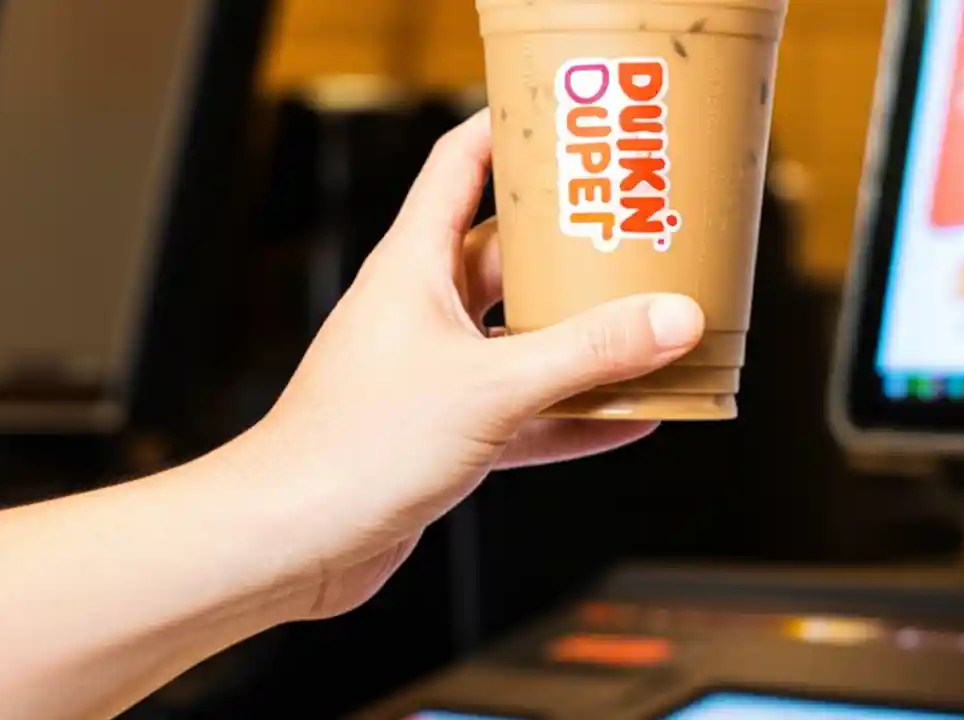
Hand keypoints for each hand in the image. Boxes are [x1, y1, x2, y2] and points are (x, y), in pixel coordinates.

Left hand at [233, 108, 704, 619]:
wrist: (293, 539)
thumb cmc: (352, 446)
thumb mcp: (490, 387)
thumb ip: (585, 354)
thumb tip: (670, 319)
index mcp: (414, 265)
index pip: (460, 164)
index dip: (508, 127)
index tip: (568, 116)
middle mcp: (424, 308)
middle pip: (511, 255)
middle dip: (573, 247)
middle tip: (638, 232)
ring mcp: (436, 370)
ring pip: (525, 337)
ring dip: (584, 338)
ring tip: (652, 325)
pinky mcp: (447, 429)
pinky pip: (527, 408)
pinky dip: (575, 413)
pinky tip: (632, 417)